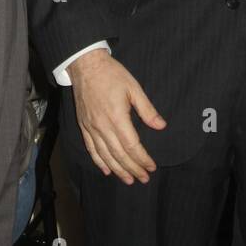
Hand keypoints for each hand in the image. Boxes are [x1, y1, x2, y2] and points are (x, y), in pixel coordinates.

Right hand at [68, 47, 165, 183]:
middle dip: (133, 169)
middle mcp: (103, 126)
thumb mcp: (134, 88)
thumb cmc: (111, 74)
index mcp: (117, 117)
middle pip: (119, 155)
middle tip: (144, 179)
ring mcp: (91, 127)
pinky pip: (91, 148)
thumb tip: (161, 126)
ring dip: (117, 170)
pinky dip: (98, 161)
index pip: (132, 146)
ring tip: (128, 180)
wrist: (86, 65)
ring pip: (105, 155)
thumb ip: (147, 109)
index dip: (142, 159)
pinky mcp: (84, 126)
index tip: (151, 167)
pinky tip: (106, 170)